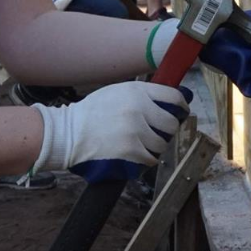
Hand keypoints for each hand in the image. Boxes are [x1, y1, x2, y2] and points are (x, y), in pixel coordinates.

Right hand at [30, 81, 191, 173]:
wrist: (69, 134)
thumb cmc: (92, 113)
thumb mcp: (116, 92)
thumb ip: (142, 95)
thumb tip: (171, 101)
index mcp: (136, 91)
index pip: (173, 97)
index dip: (181, 106)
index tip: (181, 112)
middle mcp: (139, 109)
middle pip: (171, 123)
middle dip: (167, 130)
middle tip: (156, 132)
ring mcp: (136, 131)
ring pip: (162, 143)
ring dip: (154, 146)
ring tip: (138, 144)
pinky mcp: (131, 151)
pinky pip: (151, 159)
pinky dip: (144, 159)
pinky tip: (132, 154)